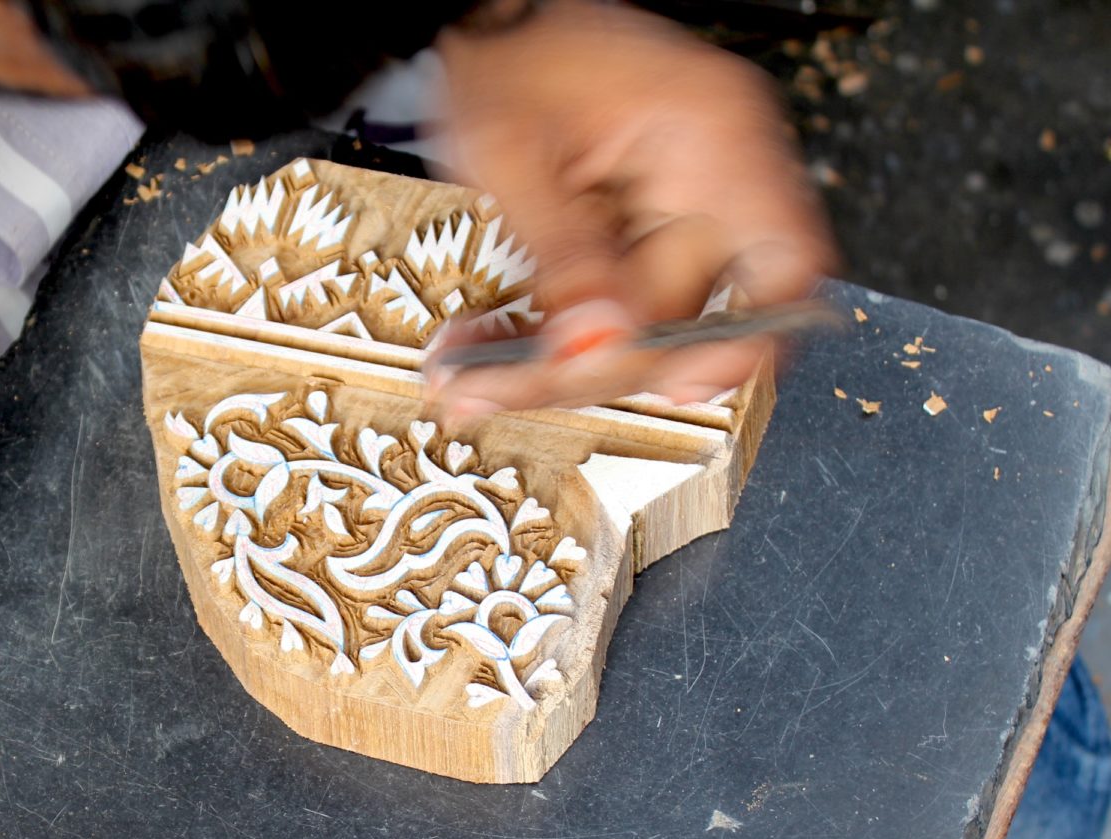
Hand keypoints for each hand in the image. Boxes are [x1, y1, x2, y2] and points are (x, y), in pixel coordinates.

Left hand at [431, 0, 836, 417]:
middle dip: (591, 364)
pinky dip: (546, 332)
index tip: (678, 383)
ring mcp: (670, 203)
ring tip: (467, 373)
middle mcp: (709, 173)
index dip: (750, 339)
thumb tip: (600, 345)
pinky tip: (483, 350)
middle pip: (687, 315)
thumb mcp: (514, 154)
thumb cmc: (504, 49)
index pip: (786, 262)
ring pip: (633, 323)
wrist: (478, 17)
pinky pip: (603, 303)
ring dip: (552, 359)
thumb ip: (562, 257)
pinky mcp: (628, 227)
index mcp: (713, 136)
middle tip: (500, 387)